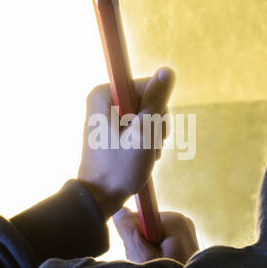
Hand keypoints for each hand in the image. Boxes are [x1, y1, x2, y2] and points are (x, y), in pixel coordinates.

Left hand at [77, 67, 175, 217]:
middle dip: (154, 124)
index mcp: (104, 94)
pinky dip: (146, 141)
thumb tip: (166, 70)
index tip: (146, 130)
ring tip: (145, 155)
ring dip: (152, 135)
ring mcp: (108, 114)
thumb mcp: (143, 133)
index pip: (147, 85)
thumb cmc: (119, 168)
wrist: (100, 197)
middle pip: (148, 99)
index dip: (155, 108)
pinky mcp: (113, 127)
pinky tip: (142, 156)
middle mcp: (103, 99)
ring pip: (147, 114)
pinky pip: (139, 125)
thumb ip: (155, 100)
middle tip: (148, 146)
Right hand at [112, 208, 199, 263]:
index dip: (133, 235)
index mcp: (177, 221)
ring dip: (146, 254)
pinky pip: (159, 245)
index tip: (140, 252)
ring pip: (151, 238)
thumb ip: (129, 231)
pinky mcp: (184, 243)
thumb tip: (120, 209)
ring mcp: (186, 233)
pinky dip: (155, 257)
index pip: (140, 216)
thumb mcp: (141, 257)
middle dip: (140, 245)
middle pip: (146, 227)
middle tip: (146, 265)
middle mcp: (184, 223)